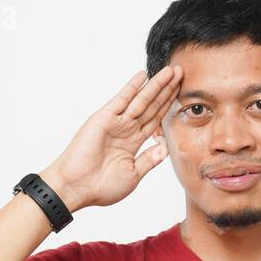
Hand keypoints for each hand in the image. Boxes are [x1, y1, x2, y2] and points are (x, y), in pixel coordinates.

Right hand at [40, 65, 181, 210]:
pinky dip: (132, 87)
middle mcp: (126, 129)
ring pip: (141, 100)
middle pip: (152, 106)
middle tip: (181, 73)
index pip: (156, 119)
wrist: (78, 188)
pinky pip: (121, 100)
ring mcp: (115, 122)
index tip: (182, 93)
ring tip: (171, 71)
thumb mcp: (133, 174)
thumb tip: (165, 148)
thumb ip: (149, 160)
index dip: (169, 106)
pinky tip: (143, 76)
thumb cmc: (101, 187)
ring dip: (156, 85)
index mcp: (133, 142)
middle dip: (167, 90)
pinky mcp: (104, 118)